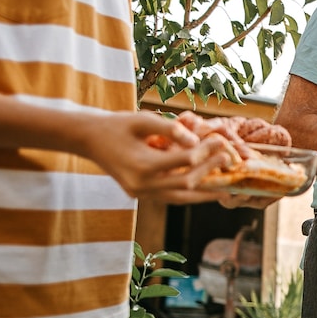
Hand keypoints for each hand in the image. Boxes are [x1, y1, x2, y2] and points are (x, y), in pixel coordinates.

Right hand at [80, 111, 235, 203]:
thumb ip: (170, 129)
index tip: (218, 140)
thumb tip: (196, 141)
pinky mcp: (140, 196)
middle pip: (186, 182)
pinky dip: (188, 194)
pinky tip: (203, 190)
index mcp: (142, 165)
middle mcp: (142, 185)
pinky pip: (170, 198)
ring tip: (225, 190)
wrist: (89, 140)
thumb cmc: (117, 125)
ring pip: (180, 197)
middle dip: (209, 171)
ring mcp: (141, 194)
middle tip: (227, 159)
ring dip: (204, 193)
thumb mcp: (142, 119)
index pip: (183, 161)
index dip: (205, 151)